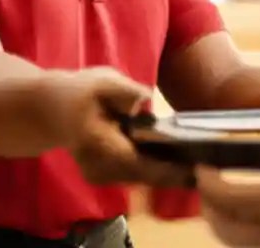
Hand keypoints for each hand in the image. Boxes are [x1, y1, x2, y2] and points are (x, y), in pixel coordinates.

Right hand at [44, 67, 191, 187]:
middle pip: (147, 176)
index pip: (142, 165)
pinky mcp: (107, 177)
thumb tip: (146, 101)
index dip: (172, 169)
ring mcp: (102, 177)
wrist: (47, 110)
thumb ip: (125, 91)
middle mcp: (101, 169)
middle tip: (211, 162)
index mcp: (100, 146)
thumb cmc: (76, 92)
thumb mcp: (100, 81)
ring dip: (170, 171)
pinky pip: (137, 175)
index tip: (200, 166)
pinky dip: (157, 168)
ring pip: (143, 178)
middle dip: (177, 170)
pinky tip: (180, 159)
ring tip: (201, 161)